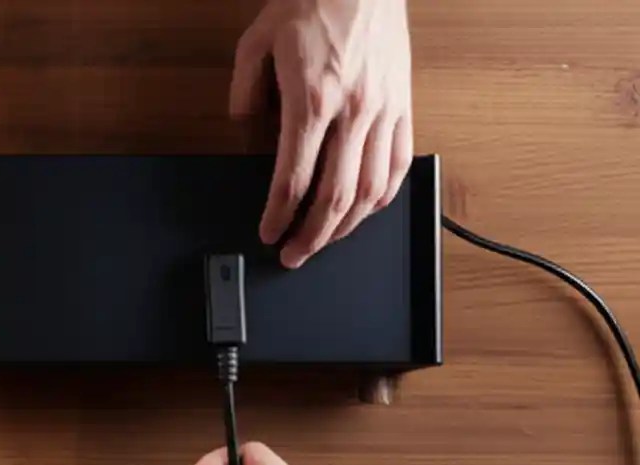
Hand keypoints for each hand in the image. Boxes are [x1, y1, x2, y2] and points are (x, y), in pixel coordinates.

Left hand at [232, 0, 412, 268]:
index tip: (268, 233)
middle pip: (335, 196)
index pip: (294, 178)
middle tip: (293, 255)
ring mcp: (384, 111)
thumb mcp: (256, 43)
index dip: (279, 215)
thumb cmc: (311, 3)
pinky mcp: (404, 105)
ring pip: (371, 188)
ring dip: (347, 226)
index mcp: (312, 99)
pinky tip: (367, 210)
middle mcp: (353, 111)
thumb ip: (244, 94)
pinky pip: (399, 163)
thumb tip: (245, 133)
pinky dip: (383, 196)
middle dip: (312, 235)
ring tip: (326, 242)